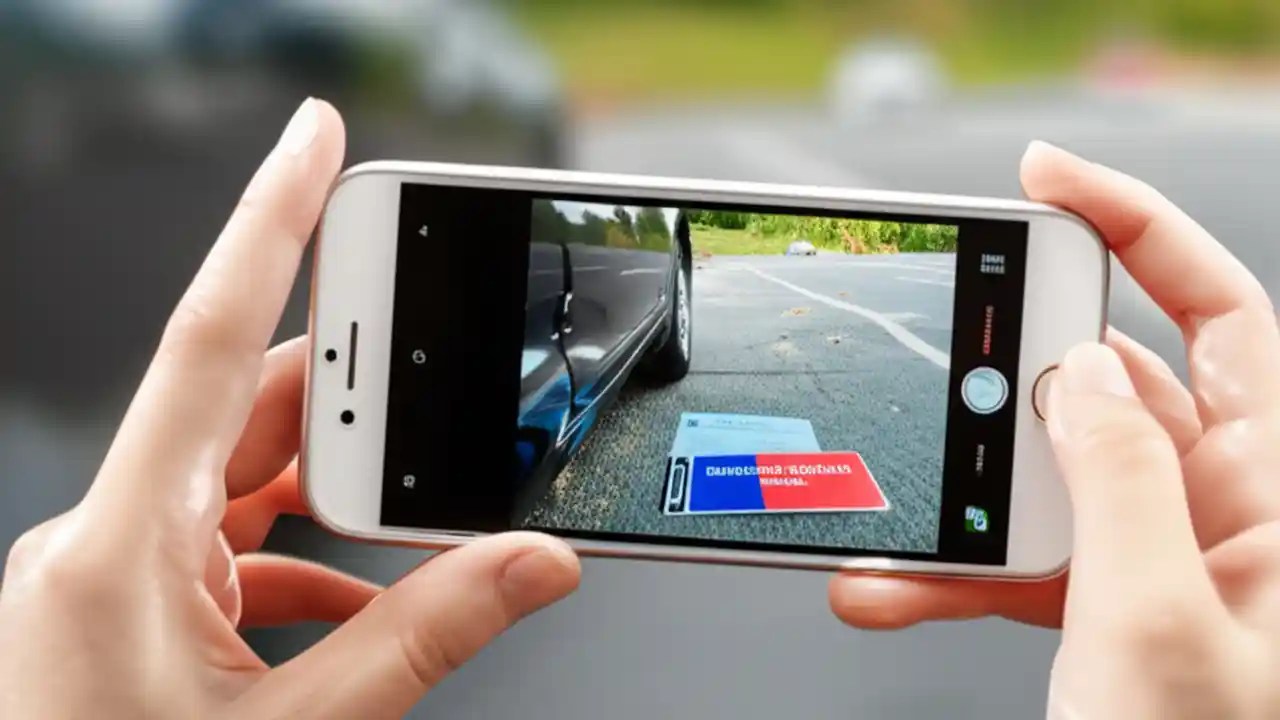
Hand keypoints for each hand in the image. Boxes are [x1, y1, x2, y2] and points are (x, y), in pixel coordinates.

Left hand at [0, 99, 580, 718]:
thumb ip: (423, 639)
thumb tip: (534, 564)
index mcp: (115, 555)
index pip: (200, 347)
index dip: (267, 227)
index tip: (313, 141)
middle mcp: (99, 549)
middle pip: (235, 415)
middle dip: (342, 391)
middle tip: (427, 367)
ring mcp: (109, 585)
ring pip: (235, 486)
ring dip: (326, 493)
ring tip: (410, 512)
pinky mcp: (125, 620)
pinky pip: (222, 552)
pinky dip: (295, 562)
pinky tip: (351, 606)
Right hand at [830, 142, 1279, 716]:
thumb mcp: (1157, 622)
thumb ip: (1119, 479)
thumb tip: (1082, 370)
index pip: (1221, 313)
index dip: (1138, 229)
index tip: (1046, 184)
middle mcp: (1222, 515)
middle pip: (1110, 388)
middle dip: (1008, 376)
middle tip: (940, 361)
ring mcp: (1156, 562)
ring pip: (1044, 483)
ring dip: (956, 496)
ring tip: (893, 511)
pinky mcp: (1101, 609)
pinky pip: (1016, 561)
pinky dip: (948, 571)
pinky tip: (888, 587)